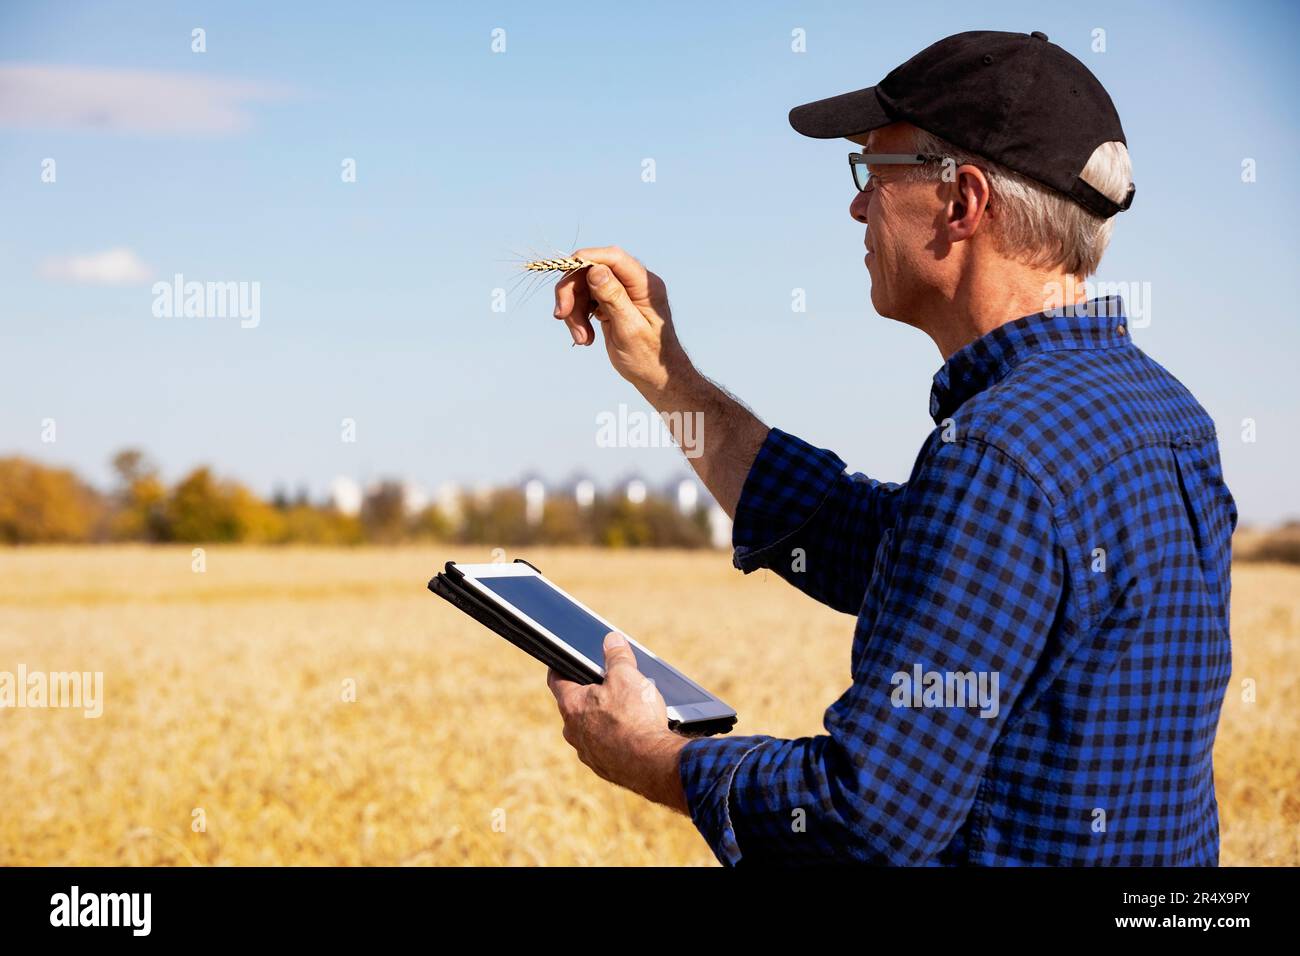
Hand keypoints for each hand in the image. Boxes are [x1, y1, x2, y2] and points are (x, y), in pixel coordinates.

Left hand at [547, 632, 689, 814]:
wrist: (653, 763)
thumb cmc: (636, 718)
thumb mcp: (627, 676)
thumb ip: (617, 656)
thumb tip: (611, 640)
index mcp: (572, 705)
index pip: (556, 679)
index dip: (561, 667)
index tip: (564, 661)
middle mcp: (573, 731)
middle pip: (575, 706)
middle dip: (590, 695)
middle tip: (611, 685)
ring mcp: (587, 752)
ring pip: (590, 729)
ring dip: (604, 720)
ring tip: (629, 712)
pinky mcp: (604, 768)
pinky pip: (605, 748)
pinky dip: (615, 740)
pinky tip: (635, 734)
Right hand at [553, 246, 690, 397]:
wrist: (656, 376)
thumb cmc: (649, 356)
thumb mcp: (630, 328)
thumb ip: (613, 298)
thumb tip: (595, 270)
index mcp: (645, 285)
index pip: (613, 258)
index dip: (586, 258)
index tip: (565, 272)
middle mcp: (633, 283)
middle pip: (592, 271)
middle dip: (572, 292)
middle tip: (562, 316)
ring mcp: (621, 293)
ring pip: (584, 287)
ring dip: (574, 311)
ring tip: (581, 338)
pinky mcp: (610, 304)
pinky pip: (585, 301)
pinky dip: (578, 318)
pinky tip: (585, 338)